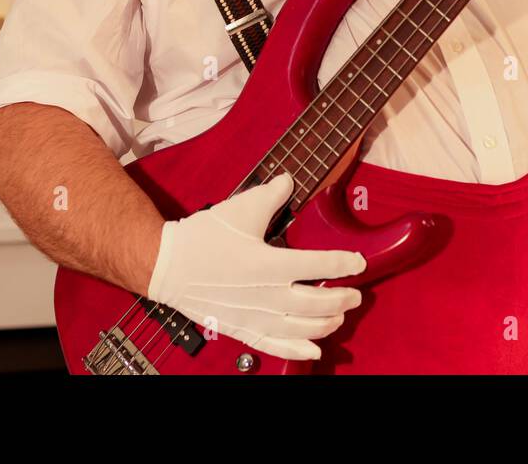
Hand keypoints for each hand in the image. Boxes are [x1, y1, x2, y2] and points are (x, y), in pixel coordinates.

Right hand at [146, 172, 365, 360]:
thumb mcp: (241, 208)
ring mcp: (256, 316)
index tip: (359, 262)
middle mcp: (267, 295)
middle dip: (343, 299)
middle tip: (356, 294)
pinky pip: (276, 345)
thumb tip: (290, 179)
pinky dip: (299, 349)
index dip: (345, 264)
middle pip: (318, 303)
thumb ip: (272, 194)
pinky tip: (315, 349)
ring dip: (328, 323)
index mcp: (270, 263)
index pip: (320, 265)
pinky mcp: (242, 328)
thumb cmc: (203, 237)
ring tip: (340, 316)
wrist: (168, 265)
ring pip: (303, 327)